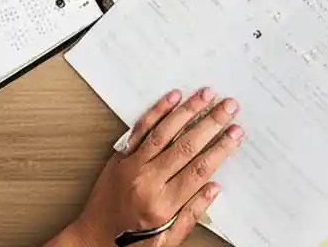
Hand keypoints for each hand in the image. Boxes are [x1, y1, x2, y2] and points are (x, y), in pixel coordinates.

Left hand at [47, 87, 244, 246]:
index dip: (221, 148)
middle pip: (187, 146)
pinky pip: (141, 129)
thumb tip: (213, 188)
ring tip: (206, 94)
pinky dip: (157, 111)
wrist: (92, 239)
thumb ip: (191, 215)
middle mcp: (148, 182)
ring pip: (165, 132)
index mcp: (163, 205)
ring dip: (188, 110)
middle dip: (212, 123)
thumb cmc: (129, 242)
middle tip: (229, 106)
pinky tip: (173, 97)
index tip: (235, 133)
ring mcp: (132, 166)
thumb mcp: (166, 240)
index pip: (200, 169)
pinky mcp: (121, 157)